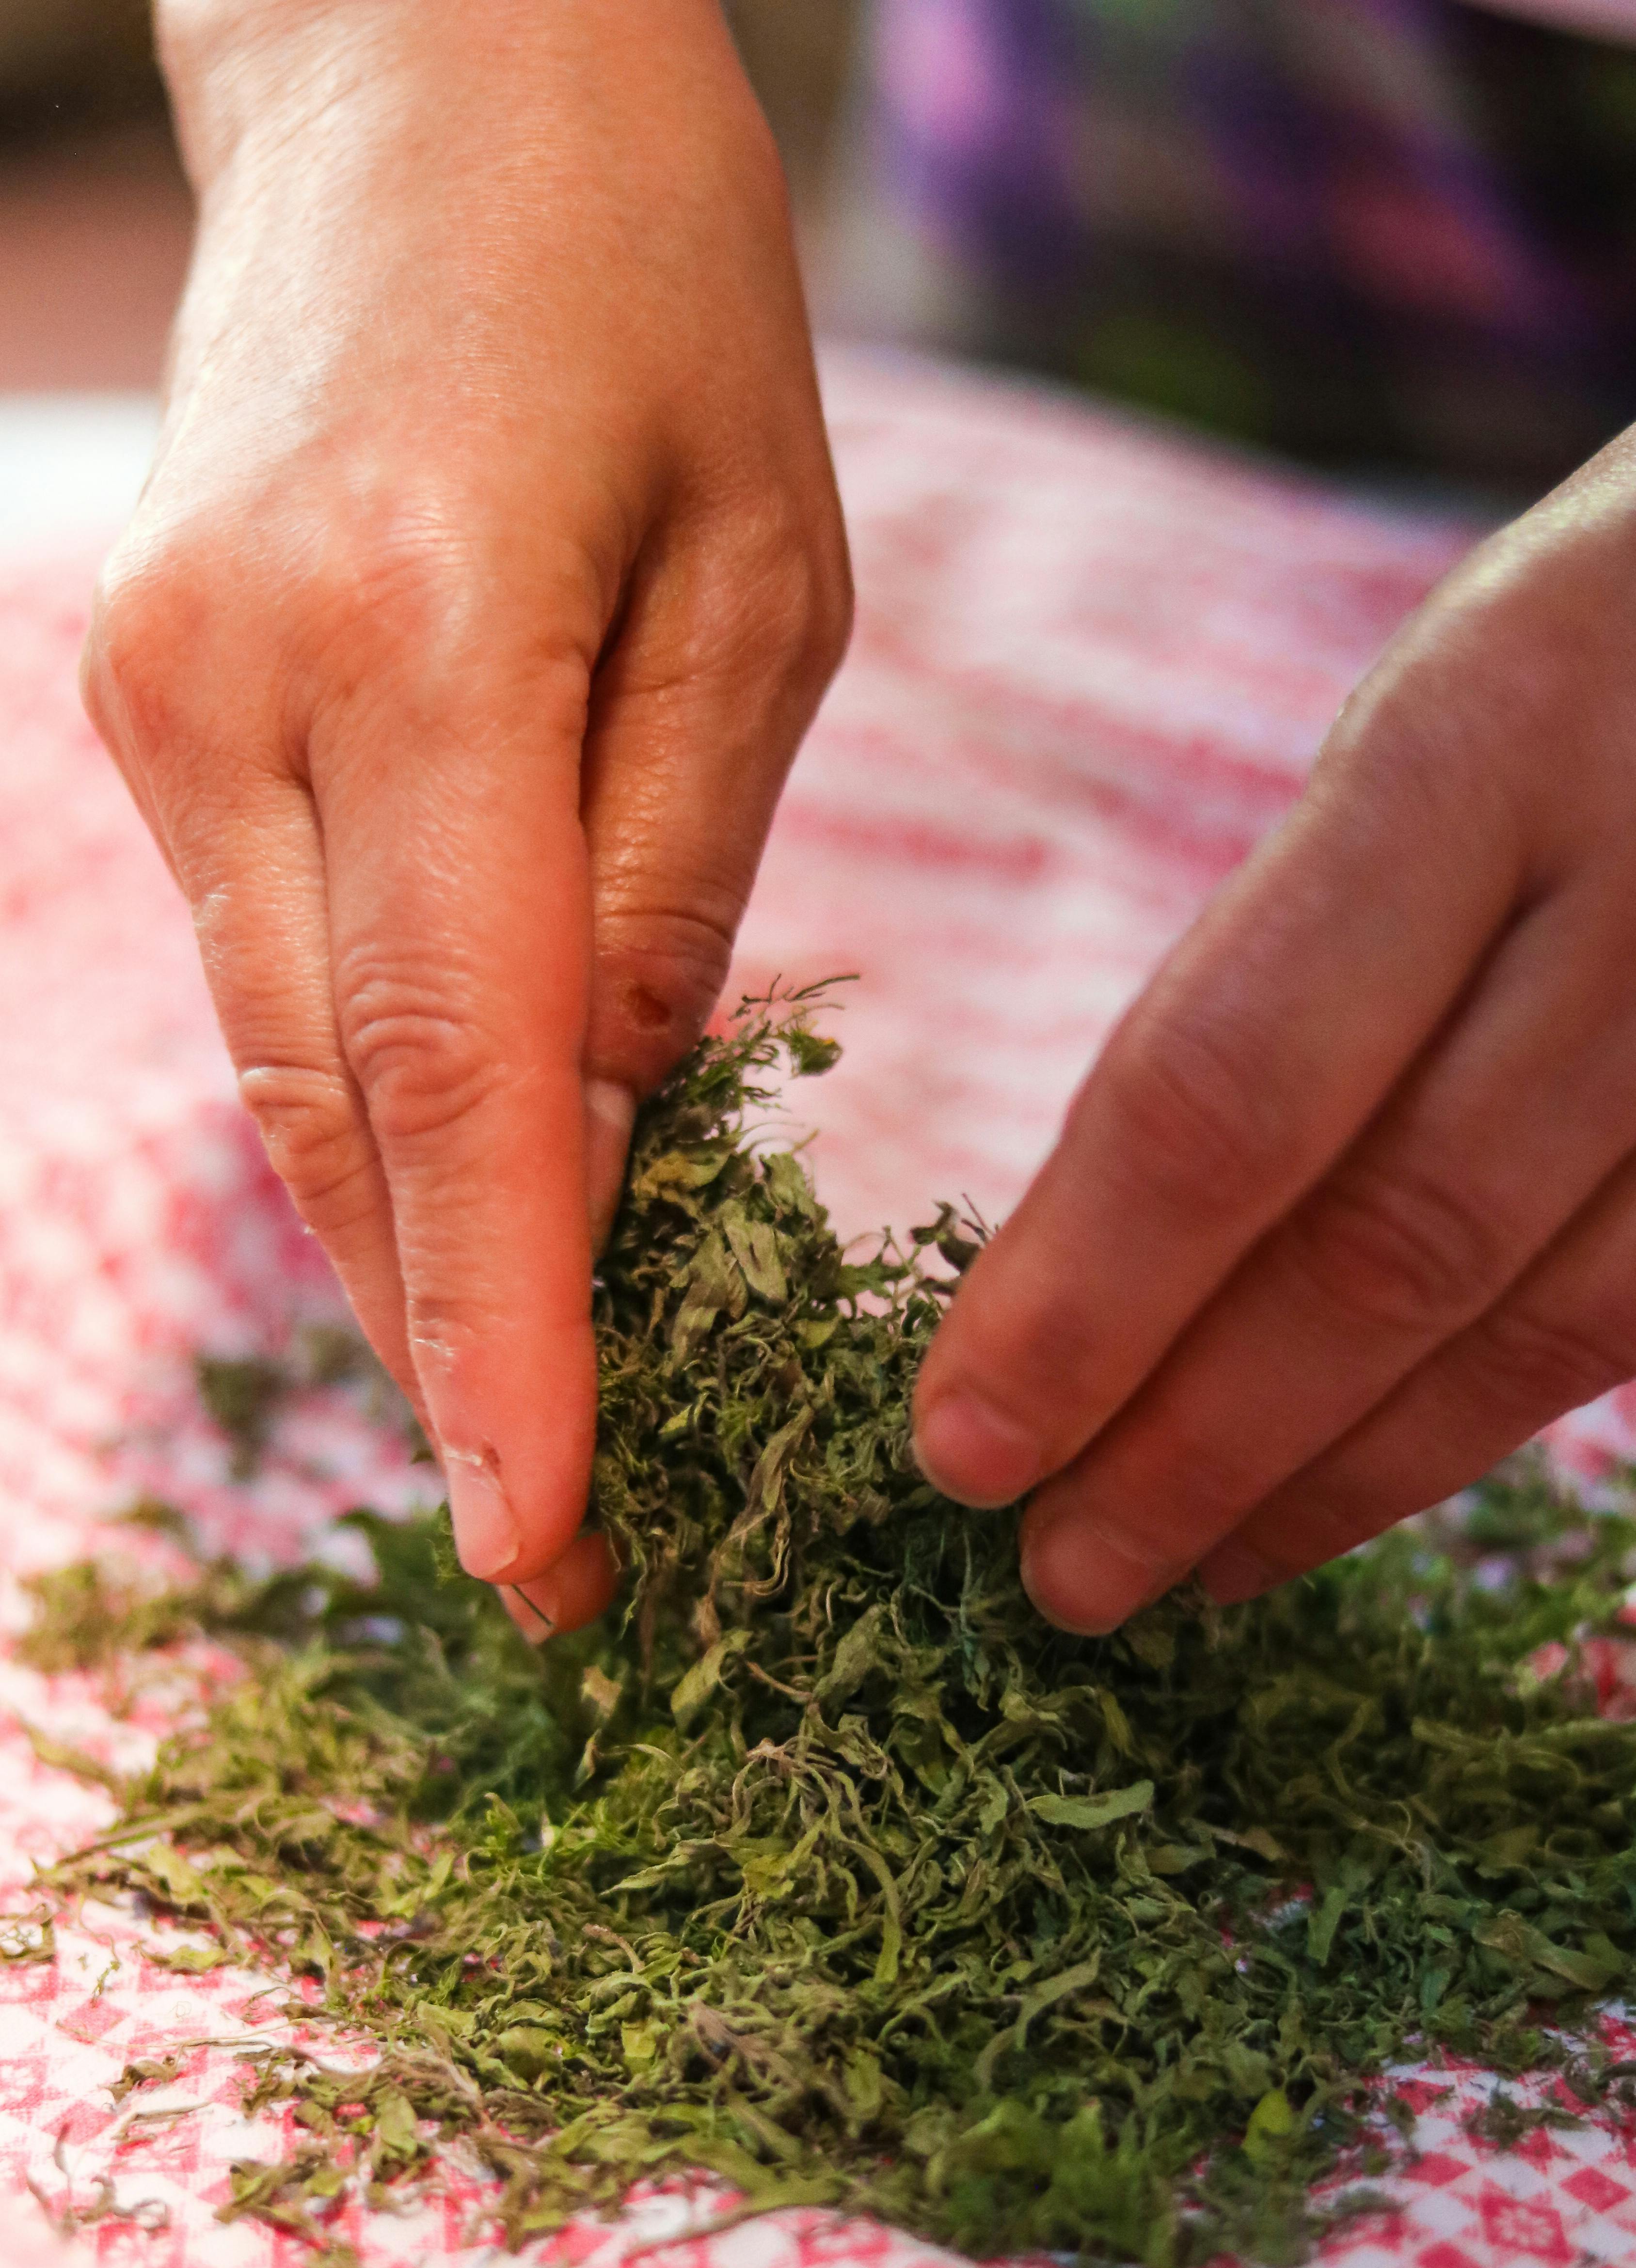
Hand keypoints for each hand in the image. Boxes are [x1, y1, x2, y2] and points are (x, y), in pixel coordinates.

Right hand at [85, 0, 849, 1628]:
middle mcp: (229, 699)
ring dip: (406, 1277)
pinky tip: (460, 1253)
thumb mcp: (760, 575)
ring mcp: (159, 716)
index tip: (548, 1538)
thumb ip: (671, 868)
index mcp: (408, 640)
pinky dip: (369, 1145)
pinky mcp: (158, 724)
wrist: (417, 75)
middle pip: (338, 1120)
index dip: (504, 1332)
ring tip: (530, 1454)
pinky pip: (275, 993)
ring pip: (286, 1084)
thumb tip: (615, 1128)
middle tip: (564, 1569)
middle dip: (455, 1359)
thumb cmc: (645, 290)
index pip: (454, 1074)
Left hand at [914, 433, 1635, 1628]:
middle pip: (1386, 1239)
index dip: (1086, 1301)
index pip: (1233, 1083)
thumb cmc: (1593, 654)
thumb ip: (1288, 957)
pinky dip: (1473, 1425)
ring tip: (1184, 1573)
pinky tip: (1352, 1488)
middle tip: (1059, 1578)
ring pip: (1532, 1320)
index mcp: (1478, 739)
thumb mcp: (1427, 721)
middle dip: (1197, 1439)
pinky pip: (1632, 1321)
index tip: (960, 1449)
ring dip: (1335, 1479)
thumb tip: (1095, 1253)